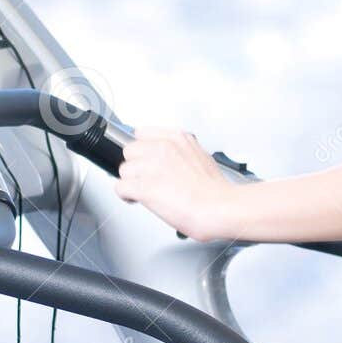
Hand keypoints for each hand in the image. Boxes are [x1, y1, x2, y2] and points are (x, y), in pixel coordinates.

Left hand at [115, 127, 234, 241]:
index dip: (144, 152)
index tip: (148, 161)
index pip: (141, 134)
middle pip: (129, 152)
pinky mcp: (143, 187)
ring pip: (124, 171)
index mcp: (176, 139)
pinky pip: (120, 188)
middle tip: (149, 180)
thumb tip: (171, 159)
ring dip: (133, 183)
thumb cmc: (215, 191)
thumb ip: (181, 152)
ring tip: (148, 193)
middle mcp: (162, 148)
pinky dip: (128, 197)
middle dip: (137, 167)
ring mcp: (151, 166)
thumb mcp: (202, 157)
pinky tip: (139, 200)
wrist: (220, 208)